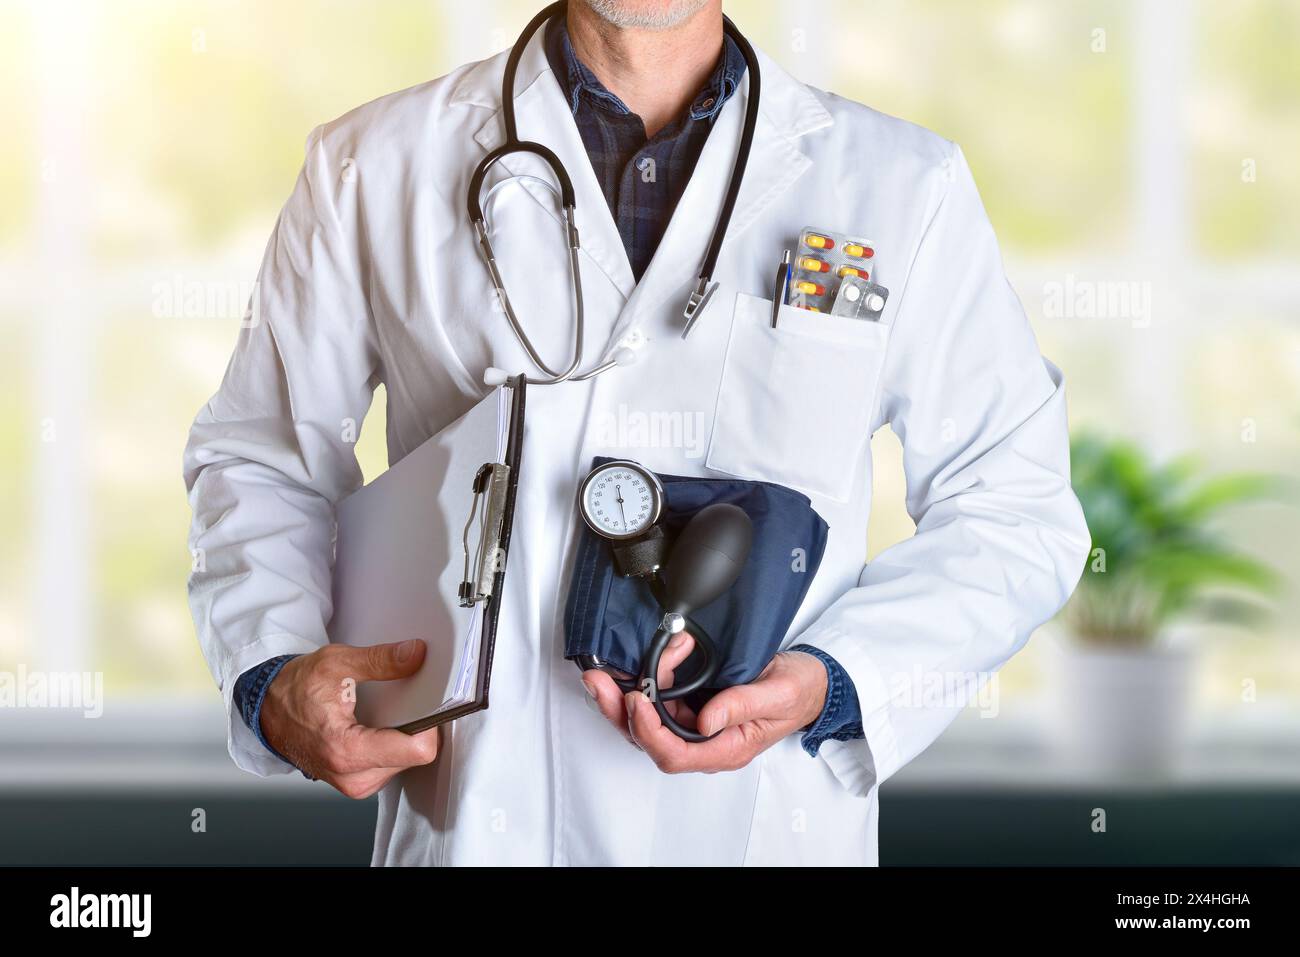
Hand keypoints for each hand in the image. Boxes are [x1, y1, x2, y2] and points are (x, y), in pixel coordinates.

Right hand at [260, 639, 439, 797]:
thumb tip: (415, 655)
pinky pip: (392, 764)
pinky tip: (380, 725)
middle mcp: (352, 776)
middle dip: (418, 726)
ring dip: (405, 736)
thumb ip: (380, 660)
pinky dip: (393, 744)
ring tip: (388, 712)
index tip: (434, 702)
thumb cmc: (294, 690)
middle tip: (410, 701)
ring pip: (406, 762)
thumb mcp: (336, 663)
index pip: (416, 751)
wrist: (267, 710)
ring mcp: (355, 783)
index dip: (431, 723)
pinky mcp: (357, 781)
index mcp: (347, 751)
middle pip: (415, 755)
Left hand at [583, 646, 827, 773]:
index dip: (648, 731)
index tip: (639, 699)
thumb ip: (741, 707)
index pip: (674, 755)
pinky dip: (647, 676)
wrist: (810, 680)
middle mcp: (705, 741)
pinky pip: (658, 698)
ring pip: (646, 720)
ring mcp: (696, 724)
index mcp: (725, 749)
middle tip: (598, 683)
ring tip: (611, 668)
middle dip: (618, 712)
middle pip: (649, 740)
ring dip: (624, 694)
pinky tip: (648, 656)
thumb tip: (705, 720)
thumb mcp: (778, 695)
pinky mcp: (692, 704)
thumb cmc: (799, 691)